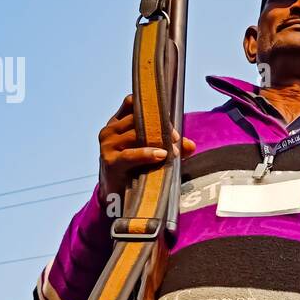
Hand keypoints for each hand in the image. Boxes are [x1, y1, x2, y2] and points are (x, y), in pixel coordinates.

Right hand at [97, 93, 195, 208]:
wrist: (115, 195)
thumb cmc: (134, 169)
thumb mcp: (150, 152)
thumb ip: (170, 146)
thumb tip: (191, 145)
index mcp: (117, 123)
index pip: (132, 103)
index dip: (151, 108)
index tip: (168, 118)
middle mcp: (110, 131)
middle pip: (137, 119)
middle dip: (159, 127)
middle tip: (175, 138)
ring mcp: (108, 146)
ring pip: (136, 135)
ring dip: (157, 141)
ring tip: (173, 150)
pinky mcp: (110, 162)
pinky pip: (131, 155)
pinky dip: (147, 154)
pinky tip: (161, 155)